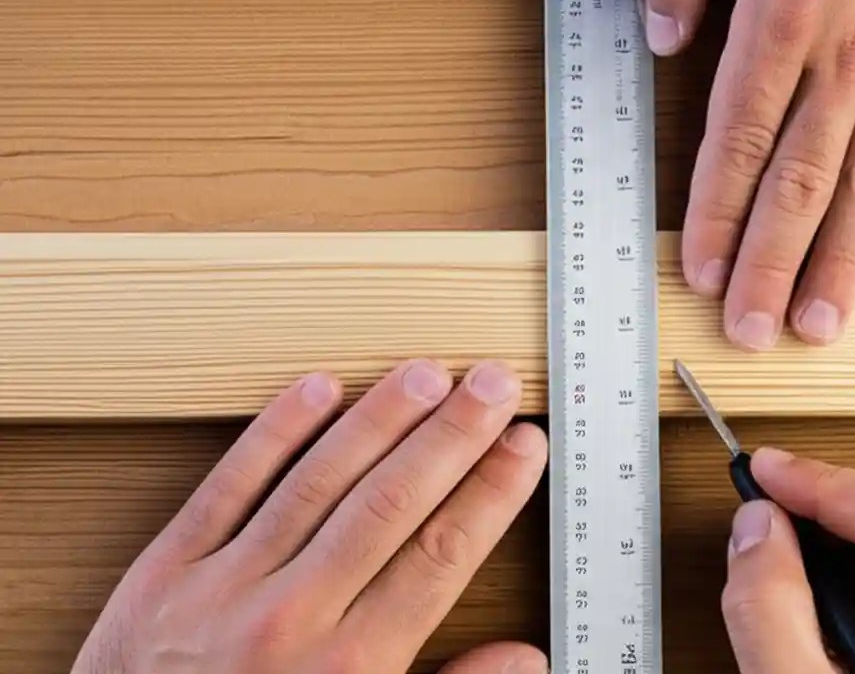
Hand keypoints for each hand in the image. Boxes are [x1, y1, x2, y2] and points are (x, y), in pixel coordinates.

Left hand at [73, 360, 548, 673]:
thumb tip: (523, 660)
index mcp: (350, 668)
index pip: (441, 555)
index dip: (490, 492)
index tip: (522, 447)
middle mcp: (294, 618)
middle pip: (392, 504)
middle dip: (452, 435)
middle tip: (493, 385)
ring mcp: (226, 586)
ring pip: (319, 482)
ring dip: (379, 420)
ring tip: (427, 374)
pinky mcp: (167, 569)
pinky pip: (228, 486)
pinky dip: (274, 434)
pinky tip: (318, 389)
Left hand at [640, 0, 854, 349]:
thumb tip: (665, 35)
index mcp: (786, 15)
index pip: (740, 142)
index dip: (719, 217)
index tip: (702, 274)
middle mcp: (850, 55)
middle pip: (801, 183)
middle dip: (773, 265)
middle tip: (754, 331)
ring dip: (841, 262)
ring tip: (819, 325)